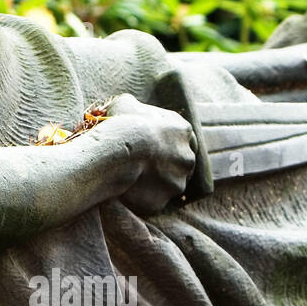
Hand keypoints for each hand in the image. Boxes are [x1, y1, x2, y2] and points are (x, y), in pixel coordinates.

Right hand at [95, 94, 196, 215]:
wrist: (119, 151)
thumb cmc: (124, 123)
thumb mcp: (126, 103)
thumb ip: (133, 107)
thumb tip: (127, 107)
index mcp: (183, 131)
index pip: (182, 138)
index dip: (164, 142)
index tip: (150, 145)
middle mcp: (187, 158)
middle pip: (177, 164)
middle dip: (162, 165)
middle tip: (139, 163)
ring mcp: (177, 182)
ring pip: (166, 185)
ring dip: (152, 183)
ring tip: (129, 179)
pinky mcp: (162, 201)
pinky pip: (150, 201)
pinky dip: (140, 198)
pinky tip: (125, 191)